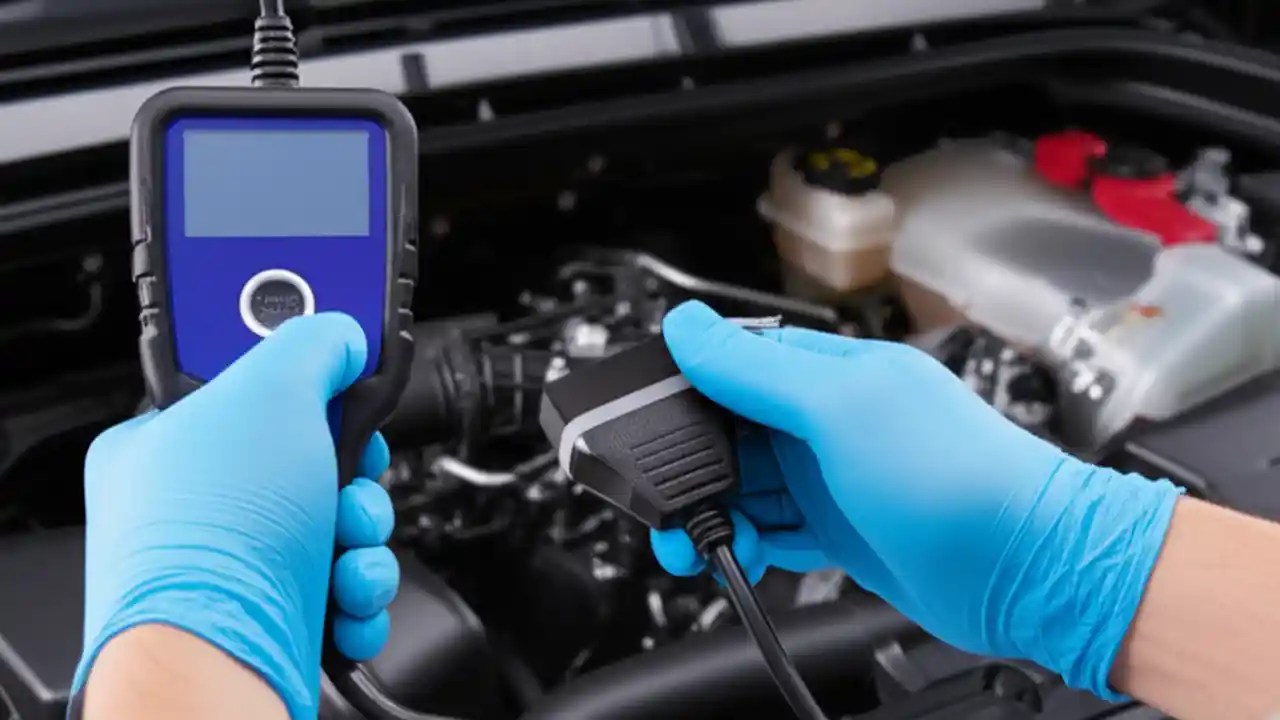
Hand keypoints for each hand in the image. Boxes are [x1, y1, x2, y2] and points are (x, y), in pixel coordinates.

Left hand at [76, 313, 399, 717]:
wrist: (216, 670)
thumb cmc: (214, 543)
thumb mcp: (269, 393)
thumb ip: (314, 344)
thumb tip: (343, 336)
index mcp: (170, 442)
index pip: (257, 386)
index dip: (315, 384)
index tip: (351, 385)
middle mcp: (201, 507)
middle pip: (318, 459)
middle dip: (357, 476)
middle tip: (348, 483)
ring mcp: (240, 566)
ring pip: (342, 526)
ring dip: (366, 538)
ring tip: (347, 553)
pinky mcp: (279, 616)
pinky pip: (346, 586)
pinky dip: (360, 590)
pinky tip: (346, 596)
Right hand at [650, 301, 1180, 697]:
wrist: (1029, 568)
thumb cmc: (959, 477)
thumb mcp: (842, 408)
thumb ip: (756, 370)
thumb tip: (687, 326)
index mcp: (828, 371)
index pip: (732, 365)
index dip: (685, 394)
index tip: (648, 427)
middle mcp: (828, 420)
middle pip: (729, 433)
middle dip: (691, 466)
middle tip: (667, 499)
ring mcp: (834, 477)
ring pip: (744, 487)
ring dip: (714, 511)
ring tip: (700, 537)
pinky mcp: (841, 529)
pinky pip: (771, 530)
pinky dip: (746, 542)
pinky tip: (737, 552)